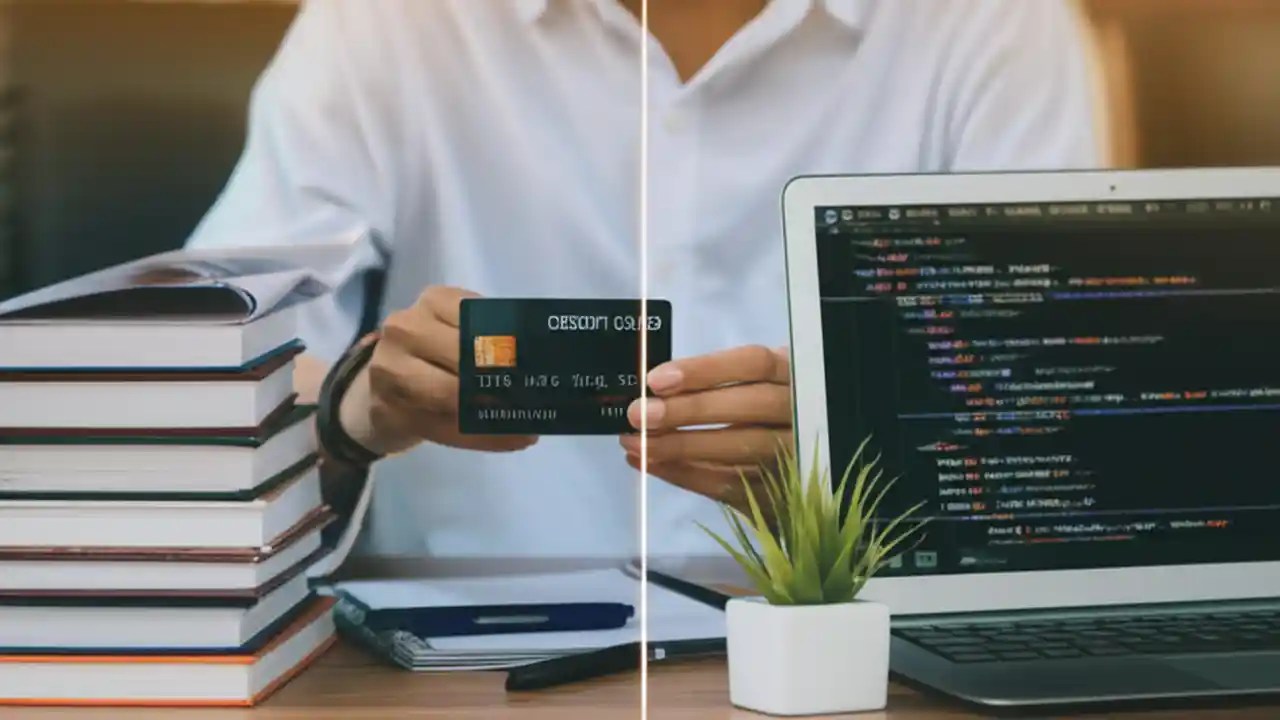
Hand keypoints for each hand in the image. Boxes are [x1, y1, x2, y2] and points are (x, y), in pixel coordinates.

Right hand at [338, 286, 537, 454]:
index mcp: (436, 300)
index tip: (547, 368)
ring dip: (498, 414)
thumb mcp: (461, 333)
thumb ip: (497, 341)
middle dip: (510, 383)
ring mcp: (390, 369)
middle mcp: (407, 328)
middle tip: (542, 401)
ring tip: (530, 423)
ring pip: (456, 396)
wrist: (375, 390)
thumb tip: (549, 365)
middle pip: (470, 358)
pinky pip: (446, 428)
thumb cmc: (433, 358)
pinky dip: (485, 437)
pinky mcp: (388, 410)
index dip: (519, 349)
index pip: (487, 323)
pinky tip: (513, 439)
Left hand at [619, 345, 791, 514]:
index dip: (705, 370)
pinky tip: (651, 463)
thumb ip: (715, 382)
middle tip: (640, 414)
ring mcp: (795, 454)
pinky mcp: (781, 492)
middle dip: (689, 410)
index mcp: (794, 374)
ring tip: (636, 443)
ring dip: (681, 447)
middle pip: (749, 406)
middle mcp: (801, 412)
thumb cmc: (767, 412)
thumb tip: (654, 388)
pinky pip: (731, 484)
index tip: (657, 379)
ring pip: (740, 449)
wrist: (806, 463)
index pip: (754, 364)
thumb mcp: (756, 384)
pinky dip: (686, 475)